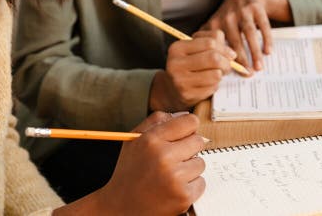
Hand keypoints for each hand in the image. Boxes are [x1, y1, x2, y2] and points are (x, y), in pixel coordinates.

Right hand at [54, 112, 205, 215]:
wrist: (120, 208)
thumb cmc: (129, 173)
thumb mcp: (133, 140)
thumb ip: (156, 121)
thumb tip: (184, 115)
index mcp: (151, 140)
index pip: (189, 122)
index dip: (188, 128)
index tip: (185, 135)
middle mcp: (164, 157)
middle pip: (198, 141)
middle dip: (189, 149)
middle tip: (174, 159)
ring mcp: (175, 177)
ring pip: (200, 163)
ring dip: (189, 169)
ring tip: (171, 175)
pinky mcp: (183, 196)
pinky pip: (201, 182)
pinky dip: (191, 186)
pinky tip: (174, 188)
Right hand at [149, 31, 235, 110]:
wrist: (172, 89)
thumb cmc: (189, 65)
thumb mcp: (196, 48)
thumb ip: (214, 41)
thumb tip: (232, 54)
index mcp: (177, 48)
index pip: (210, 43)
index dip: (224, 49)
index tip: (229, 54)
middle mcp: (176, 64)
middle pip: (214, 58)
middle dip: (226, 62)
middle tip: (227, 66)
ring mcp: (180, 80)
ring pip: (216, 74)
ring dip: (221, 74)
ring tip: (217, 74)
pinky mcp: (187, 95)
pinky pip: (213, 87)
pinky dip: (215, 85)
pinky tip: (208, 84)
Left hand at [202, 0, 291, 71]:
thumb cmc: (230, 18)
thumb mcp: (216, 26)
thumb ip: (210, 43)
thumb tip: (210, 68)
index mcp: (215, 23)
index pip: (218, 45)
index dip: (223, 60)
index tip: (230, 74)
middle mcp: (227, 16)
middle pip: (234, 41)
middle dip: (242, 60)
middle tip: (248, 74)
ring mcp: (242, 10)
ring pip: (249, 33)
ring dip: (255, 52)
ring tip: (259, 67)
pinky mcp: (256, 7)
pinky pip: (263, 25)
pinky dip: (266, 39)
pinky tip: (268, 52)